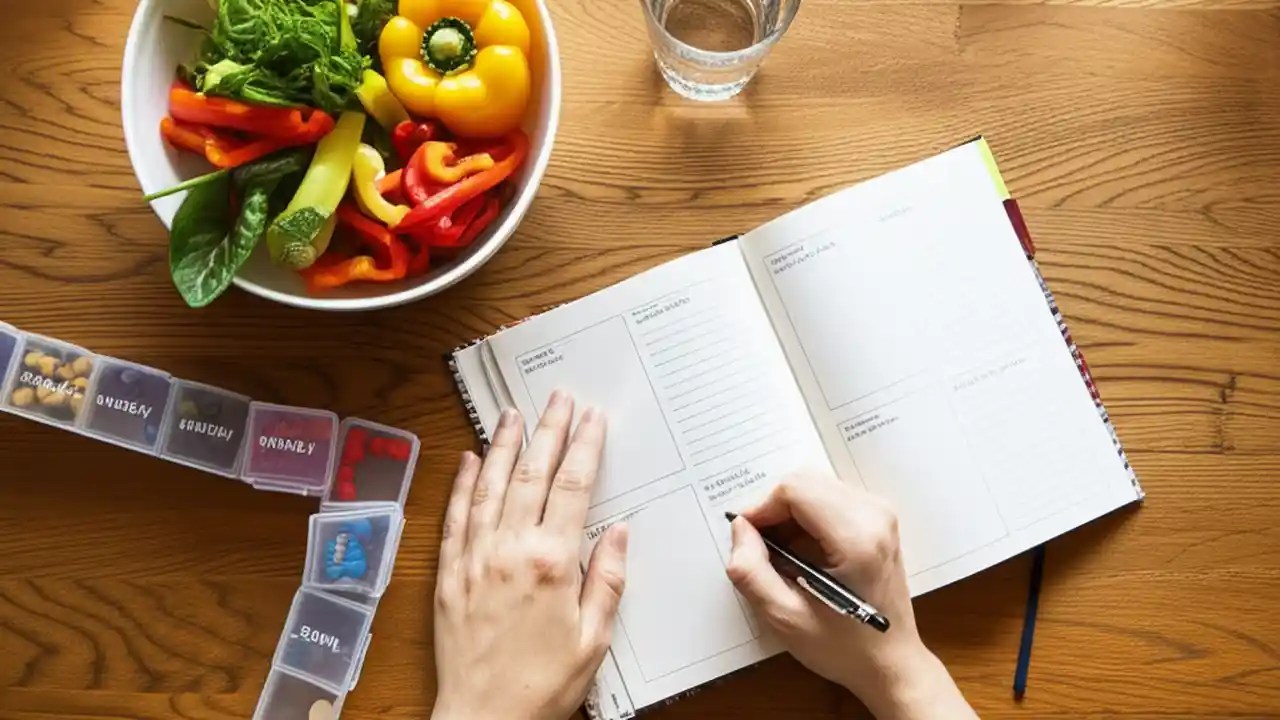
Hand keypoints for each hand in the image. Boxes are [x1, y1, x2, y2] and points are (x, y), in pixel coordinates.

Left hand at [433, 393, 627, 719]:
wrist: (485, 719)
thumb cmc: (543, 685)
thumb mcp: (594, 638)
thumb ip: (606, 579)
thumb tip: (615, 530)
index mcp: (552, 563)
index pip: (572, 487)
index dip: (584, 446)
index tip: (592, 418)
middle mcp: (509, 551)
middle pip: (531, 474)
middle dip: (547, 431)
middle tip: (558, 398)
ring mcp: (474, 559)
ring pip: (488, 486)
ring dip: (502, 445)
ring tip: (512, 413)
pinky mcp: (449, 574)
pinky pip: (454, 516)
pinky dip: (461, 484)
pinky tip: (467, 459)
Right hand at [726, 473, 975, 719]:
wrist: (892, 662)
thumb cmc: (845, 648)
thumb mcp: (785, 618)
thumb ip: (751, 571)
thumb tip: (741, 528)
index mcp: (857, 538)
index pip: (795, 490)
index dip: (762, 510)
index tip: (749, 541)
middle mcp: (875, 515)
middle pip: (804, 482)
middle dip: (774, 512)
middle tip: (763, 551)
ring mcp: (881, 514)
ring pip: (814, 487)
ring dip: (789, 515)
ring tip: (784, 556)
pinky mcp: (879, 519)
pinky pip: (829, 498)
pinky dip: (806, 518)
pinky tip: (803, 552)